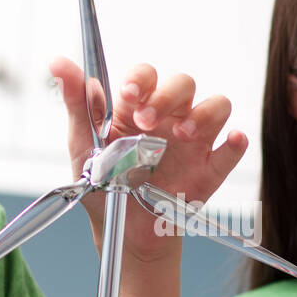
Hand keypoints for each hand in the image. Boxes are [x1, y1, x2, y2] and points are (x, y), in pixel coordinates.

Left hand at [51, 56, 247, 262]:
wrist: (121, 232)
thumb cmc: (102, 184)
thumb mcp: (82, 145)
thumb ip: (76, 104)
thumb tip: (58, 63)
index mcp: (138, 107)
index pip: (147, 76)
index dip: (142, 79)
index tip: (128, 95)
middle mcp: (169, 118)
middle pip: (184, 84)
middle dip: (167, 96)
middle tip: (146, 121)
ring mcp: (193, 142)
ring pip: (216, 106)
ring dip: (204, 114)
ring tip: (183, 135)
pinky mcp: (210, 169)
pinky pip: (233, 150)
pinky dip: (237, 143)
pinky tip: (232, 141)